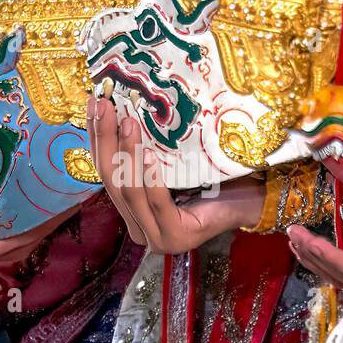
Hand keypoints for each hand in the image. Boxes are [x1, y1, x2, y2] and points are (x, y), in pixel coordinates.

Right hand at [87, 95, 262, 253]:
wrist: (249, 199)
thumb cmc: (212, 178)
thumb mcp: (171, 163)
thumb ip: (144, 153)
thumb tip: (121, 109)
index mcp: (132, 213)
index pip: (106, 173)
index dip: (98, 138)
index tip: (93, 104)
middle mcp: (139, 229)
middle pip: (112, 181)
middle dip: (106, 141)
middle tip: (104, 107)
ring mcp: (156, 238)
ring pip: (130, 192)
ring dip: (127, 154)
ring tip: (129, 123)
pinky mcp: (176, 238)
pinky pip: (157, 203)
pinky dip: (152, 179)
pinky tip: (150, 156)